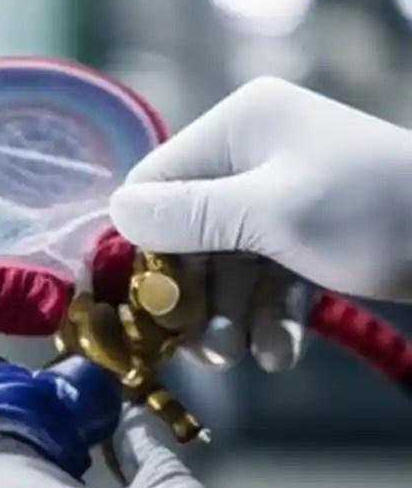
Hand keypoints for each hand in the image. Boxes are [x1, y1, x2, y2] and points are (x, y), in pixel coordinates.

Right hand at [109, 77, 411, 369]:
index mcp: (239, 127)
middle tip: (208, 350)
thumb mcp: (271, 214)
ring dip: (233, 316)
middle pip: (188, 233)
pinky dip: (270, 314)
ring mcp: (282, 193)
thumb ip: (187, 215)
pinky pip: (268, 275)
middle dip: (199, 295)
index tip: (155, 305)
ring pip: (227, 264)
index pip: (156, 185)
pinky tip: (281, 352)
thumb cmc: (374, 210)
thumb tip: (114, 211)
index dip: (148, 247)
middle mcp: (253, 153)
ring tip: (245, 360)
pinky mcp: (309, 232)